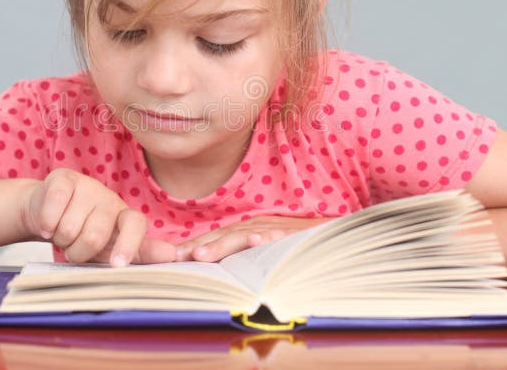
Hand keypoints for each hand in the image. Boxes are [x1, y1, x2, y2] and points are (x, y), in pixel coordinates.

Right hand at [20, 168, 175, 266]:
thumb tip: (172, 255)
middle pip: (95, 236)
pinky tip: (47, 225)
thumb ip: (139, 253)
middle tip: (74, 247)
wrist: (45, 215)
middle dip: (77, 252)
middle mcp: (110, 199)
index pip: (135, 225)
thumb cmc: (82, 234)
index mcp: (125, 216)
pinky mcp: (63, 179)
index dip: (128, 245)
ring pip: (69, 229)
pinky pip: (53, 210)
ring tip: (61, 233)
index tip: (118, 264)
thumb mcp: (109, 248)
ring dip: (59, 240)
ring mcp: (87, 186)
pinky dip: (46, 225)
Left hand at [175, 215, 330, 261]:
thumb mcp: (268, 252)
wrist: (336, 235)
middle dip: (197, 247)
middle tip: (175, 259)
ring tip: (200, 255)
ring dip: (221, 245)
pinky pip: (277, 236)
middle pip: (222, 235)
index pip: (216, 238)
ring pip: (243, 235)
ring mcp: (275, 229)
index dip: (194, 247)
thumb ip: (246, 260)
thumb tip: (221, 279)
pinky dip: (265, 239)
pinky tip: (254, 243)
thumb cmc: (299, 246)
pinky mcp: (293, 235)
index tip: (170, 260)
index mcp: (249, 231)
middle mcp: (257, 227)